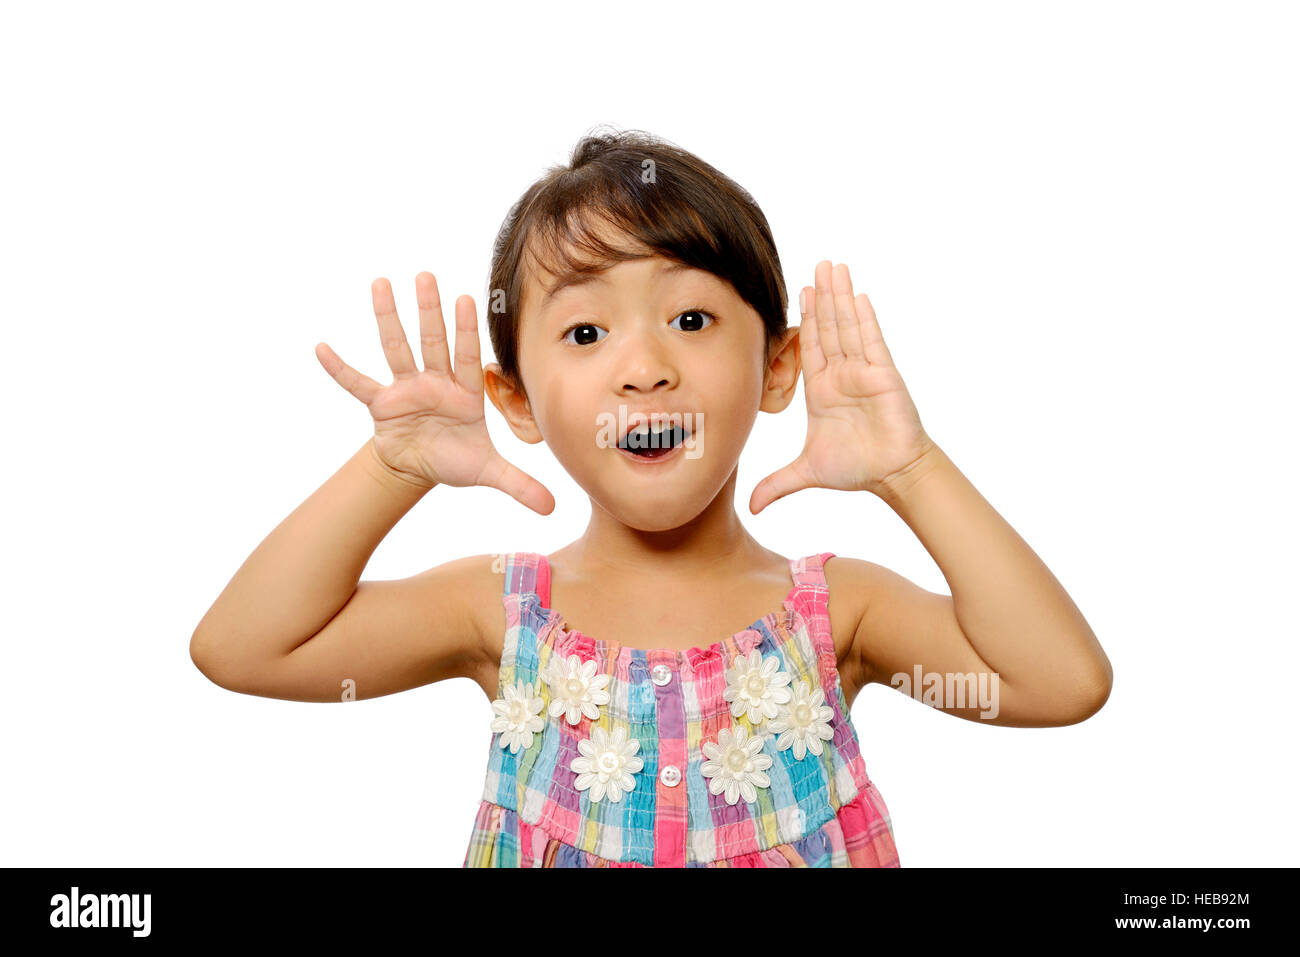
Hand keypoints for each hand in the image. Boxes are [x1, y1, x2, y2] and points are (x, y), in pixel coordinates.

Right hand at [315, 273, 554, 514]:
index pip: (468, 357)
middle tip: (427, 275)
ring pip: (398, 348)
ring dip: (388, 318)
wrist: (420, 469)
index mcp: (466, 394)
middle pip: (432, 342)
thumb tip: (552, 508)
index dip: (466, 331)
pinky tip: (322, 348)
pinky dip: (340, 369)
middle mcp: (436, 383)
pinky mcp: (381, 403)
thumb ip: (519, 484)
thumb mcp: (488, 473)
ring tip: (381, 283)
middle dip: (430, 311)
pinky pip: (358, 383)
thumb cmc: (456, 460)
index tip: (466, 298)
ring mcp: (407, 389)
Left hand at [749, 261, 934, 513]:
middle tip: (817, 265)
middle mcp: (842, 374)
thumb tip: (750, 506)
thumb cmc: (856, 467)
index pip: (810, 346)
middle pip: (829, 327)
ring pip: (848, 327)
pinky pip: (871, 341)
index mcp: (822, 389)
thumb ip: (777, 484)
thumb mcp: (806, 472)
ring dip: (841, 297)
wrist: (890, 475)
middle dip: (823, 296)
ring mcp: (863, 371)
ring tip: (835, 267)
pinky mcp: (883, 375)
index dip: (805, 319)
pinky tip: (858, 295)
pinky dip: (864, 318)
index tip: (800, 292)